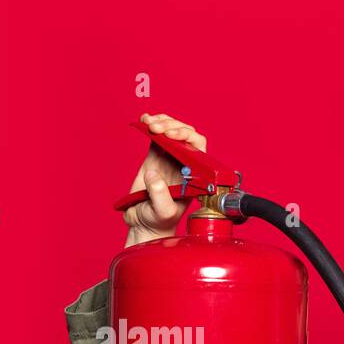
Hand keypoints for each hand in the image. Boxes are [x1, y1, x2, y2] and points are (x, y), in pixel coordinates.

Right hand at [122, 113, 207, 246]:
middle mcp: (184, 165)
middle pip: (186, 134)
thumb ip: (160, 196)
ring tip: (149, 123)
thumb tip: (154, 175)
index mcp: (194, 175)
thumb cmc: (158, 221)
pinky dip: (151, 123)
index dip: (188, 137)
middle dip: (173, 126)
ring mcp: (170, 159)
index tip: (173, 136)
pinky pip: (157, 135)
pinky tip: (144, 120)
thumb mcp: (163, 212)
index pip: (200, 148)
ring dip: (162, 122)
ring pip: (171, 131)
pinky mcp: (155, 157)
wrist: (143, 222)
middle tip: (158, 129)